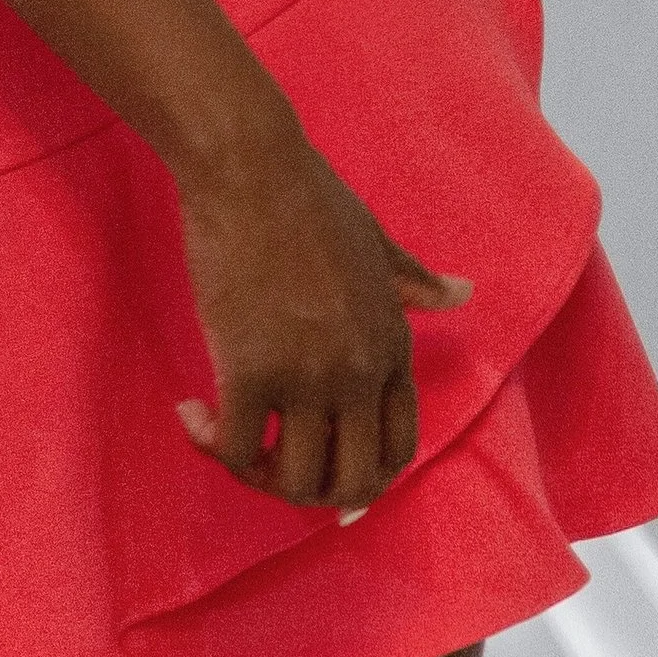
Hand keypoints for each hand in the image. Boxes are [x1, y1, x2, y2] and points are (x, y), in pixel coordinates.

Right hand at [174, 120, 471, 511]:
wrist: (250, 166)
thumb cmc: (308, 196)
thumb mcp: (376, 242)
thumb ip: (415, 280)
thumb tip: (464, 293)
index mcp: (393, 345)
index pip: (397, 449)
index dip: (359, 473)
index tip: (316, 456)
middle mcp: (360, 372)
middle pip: (352, 484)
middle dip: (310, 490)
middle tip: (268, 460)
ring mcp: (307, 377)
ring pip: (294, 481)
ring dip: (257, 475)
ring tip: (227, 437)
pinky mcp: (250, 372)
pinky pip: (236, 448)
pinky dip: (211, 445)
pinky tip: (194, 413)